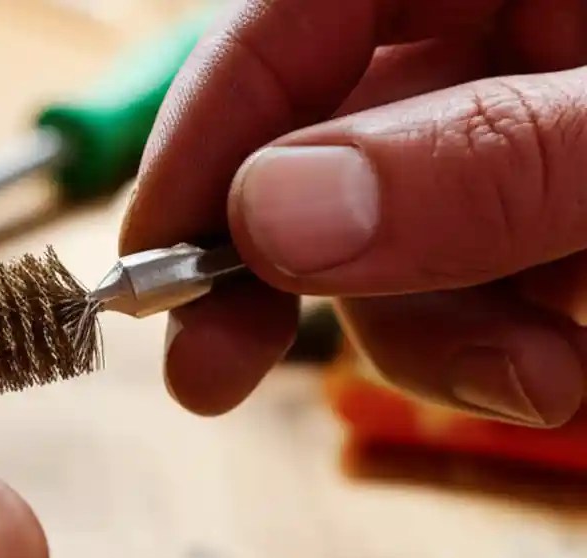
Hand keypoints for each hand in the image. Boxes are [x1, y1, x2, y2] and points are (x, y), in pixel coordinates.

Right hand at [122, 0, 586, 426]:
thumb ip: (480, 164)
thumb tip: (275, 213)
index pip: (298, 13)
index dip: (206, 127)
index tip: (151, 257)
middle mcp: (502, 29)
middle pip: (325, 137)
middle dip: (290, 269)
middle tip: (213, 367)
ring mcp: (529, 121)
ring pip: (388, 229)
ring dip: (427, 331)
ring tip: (529, 380)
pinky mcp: (551, 205)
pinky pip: (465, 275)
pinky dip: (486, 340)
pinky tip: (550, 368)